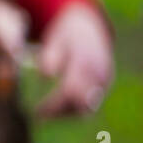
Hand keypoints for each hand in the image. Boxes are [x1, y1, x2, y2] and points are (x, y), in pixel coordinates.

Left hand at [35, 2, 113, 117]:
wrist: (88, 25)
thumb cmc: (66, 34)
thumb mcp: (56, 38)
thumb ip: (51, 55)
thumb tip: (44, 75)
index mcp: (86, 61)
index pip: (70, 91)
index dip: (53, 105)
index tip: (37, 112)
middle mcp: (99, 73)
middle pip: (81, 104)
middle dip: (59, 113)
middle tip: (38, 116)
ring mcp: (105, 80)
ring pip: (87, 108)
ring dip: (66, 114)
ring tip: (43, 114)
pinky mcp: (104, 85)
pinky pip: (91, 104)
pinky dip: (74, 109)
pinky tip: (55, 111)